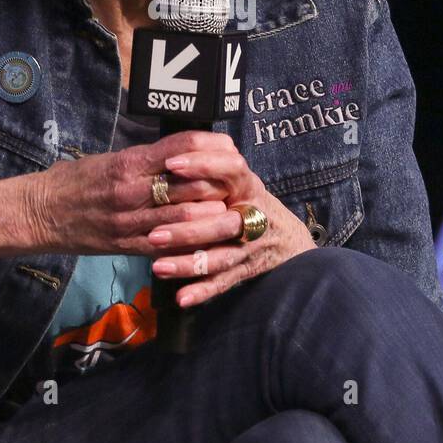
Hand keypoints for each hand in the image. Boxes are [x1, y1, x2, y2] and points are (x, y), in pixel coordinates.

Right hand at [27, 131, 250, 257]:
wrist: (38, 212)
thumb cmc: (74, 181)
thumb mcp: (111, 159)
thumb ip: (147, 160)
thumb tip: (186, 156)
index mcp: (128, 163)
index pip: (180, 149)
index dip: (210, 149)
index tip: (229, 151)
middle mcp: (131, 190)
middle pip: (190, 183)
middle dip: (220, 184)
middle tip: (241, 184)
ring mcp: (129, 221)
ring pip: (184, 216)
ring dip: (213, 215)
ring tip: (234, 213)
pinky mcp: (125, 245)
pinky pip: (167, 245)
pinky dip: (191, 241)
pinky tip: (209, 240)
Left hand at [145, 133, 316, 307]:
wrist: (288, 241)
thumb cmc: (250, 202)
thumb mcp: (239, 179)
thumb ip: (216, 165)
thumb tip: (179, 144)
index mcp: (248, 187)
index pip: (231, 169)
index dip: (203, 165)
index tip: (170, 163)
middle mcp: (252, 216)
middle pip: (222, 223)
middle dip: (188, 228)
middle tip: (154, 233)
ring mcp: (250, 247)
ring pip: (220, 257)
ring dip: (189, 263)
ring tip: (158, 267)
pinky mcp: (246, 271)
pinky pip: (225, 282)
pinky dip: (204, 291)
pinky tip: (181, 299)